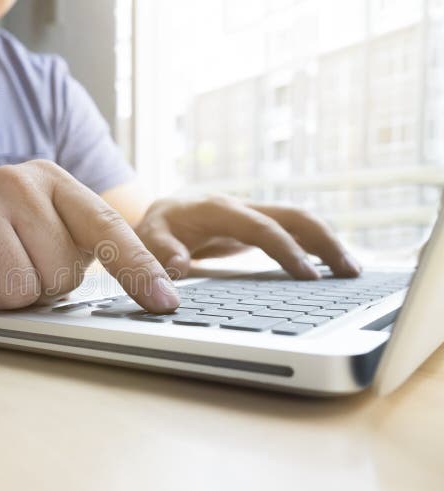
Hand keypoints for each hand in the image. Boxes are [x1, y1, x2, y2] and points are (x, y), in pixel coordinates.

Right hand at [0, 160, 179, 311]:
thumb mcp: (42, 239)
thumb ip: (85, 253)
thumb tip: (157, 294)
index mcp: (53, 182)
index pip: (106, 227)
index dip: (138, 269)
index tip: (164, 304)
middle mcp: (16, 180)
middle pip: (58, 275)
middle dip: (35, 292)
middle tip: (7, 273)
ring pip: (15, 289)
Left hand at [135, 195, 361, 279]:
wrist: (157, 214)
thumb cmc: (153, 229)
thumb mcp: (148, 239)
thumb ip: (159, 252)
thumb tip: (178, 267)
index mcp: (217, 209)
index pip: (260, 227)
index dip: (286, 249)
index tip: (308, 275)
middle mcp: (240, 207)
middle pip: (293, 215)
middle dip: (324, 240)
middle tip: (349, 271)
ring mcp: (252, 215)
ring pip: (299, 221)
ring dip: (327, 243)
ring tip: (352, 272)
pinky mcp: (258, 226)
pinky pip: (292, 232)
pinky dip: (315, 246)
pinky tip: (331, 267)